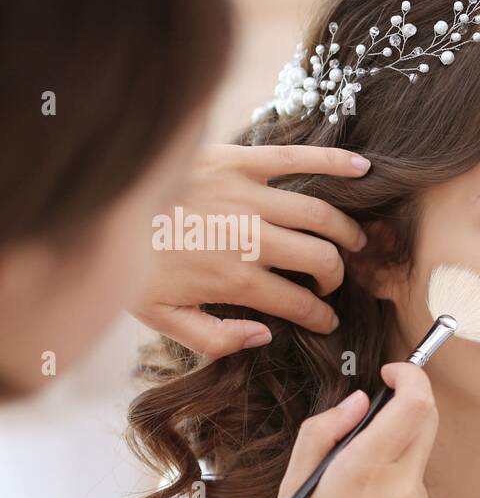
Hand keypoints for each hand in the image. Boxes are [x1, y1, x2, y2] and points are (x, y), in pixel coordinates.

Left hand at [130, 144, 370, 358]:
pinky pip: (297, 159)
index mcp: (235, 279)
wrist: (97, 201)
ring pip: (320, 216)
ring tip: (352, 242)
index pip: (299, 304)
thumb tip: (265, 336)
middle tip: (332, 283)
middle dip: (336, 277)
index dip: (320, 317)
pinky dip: (334, 162)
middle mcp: (250, 237)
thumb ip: (215, 338)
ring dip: (345, 233)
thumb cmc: (131, 263)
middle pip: (321, 259)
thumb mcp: (162, 318)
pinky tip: (363, 169)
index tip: (327, 321)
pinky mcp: (239, 160)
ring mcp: (247, 196)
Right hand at [252, 363, 442, 497]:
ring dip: (393, 478)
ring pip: (416, 474)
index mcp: (364, 469)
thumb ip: (324, 434)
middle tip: (373, 433)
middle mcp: (405, 490)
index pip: (415, 401)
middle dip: (404, 416)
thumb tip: (361, 401)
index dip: (411, 377)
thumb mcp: (291, 491)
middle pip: (426, 426)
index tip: (395, 374)